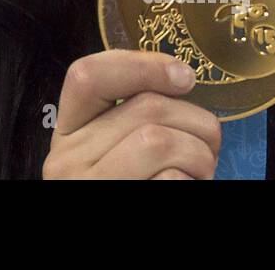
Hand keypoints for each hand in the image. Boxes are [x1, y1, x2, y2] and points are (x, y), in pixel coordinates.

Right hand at [43, 49, 221, 179]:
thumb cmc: (132, 190)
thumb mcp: (116, 154)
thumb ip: (131, 120)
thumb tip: (179, 78)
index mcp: (68, 134)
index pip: (87, 76)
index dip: (141, 65)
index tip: (184, 76)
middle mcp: (67, 161)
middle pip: (145, 108)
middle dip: (197, 123)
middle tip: (207, 149)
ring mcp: (89, 189)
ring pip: (161, 139)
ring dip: (200, 157)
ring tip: (198, 176)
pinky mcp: (120, 211)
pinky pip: (171, 182)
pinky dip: (193, 186)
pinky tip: (185, 194)